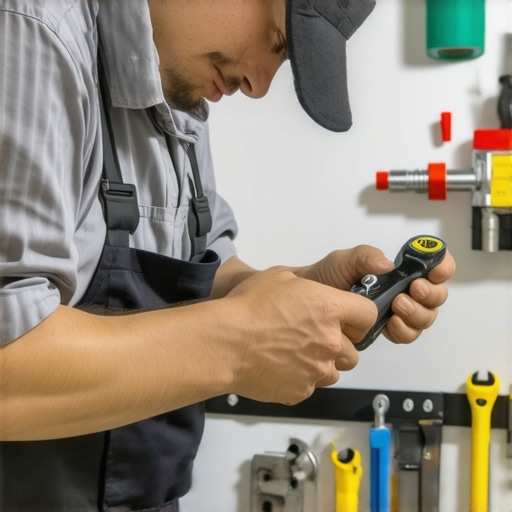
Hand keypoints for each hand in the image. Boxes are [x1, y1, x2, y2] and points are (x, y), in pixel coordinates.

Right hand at [224, 267, 376, 404]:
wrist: (224, 342)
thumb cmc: (247, 308)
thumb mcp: (280, 277)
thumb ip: (308, 286)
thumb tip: (311, 294)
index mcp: (330, 309)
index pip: (368, 315)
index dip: (358, 316)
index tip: (348, 319)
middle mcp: (330, 342)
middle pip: (355, 350)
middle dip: (339, 344)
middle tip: (313, 336)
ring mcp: (317, 370)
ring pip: (334, 371)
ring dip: (322, 363)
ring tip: (295, 352)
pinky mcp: (301, 390)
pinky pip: (310, 385)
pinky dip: (300, 377)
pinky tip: (280, 365)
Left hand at [296, 244, 455, 345]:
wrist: (308, 300)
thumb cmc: (326, 277)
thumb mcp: (344, 260)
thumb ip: (365, 257)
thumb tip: (387, 265)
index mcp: (398, 270)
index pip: (432, 265)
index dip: (442, 267)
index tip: (434, 272)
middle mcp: (403, 290)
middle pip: (435, 295)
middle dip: (429, 294)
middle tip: (410, 291)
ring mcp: (397, 311)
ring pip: (425, 317)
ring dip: (416, 313)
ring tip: (396, 307)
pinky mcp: (387, 329)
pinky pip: (407, 335)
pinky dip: (403, 331)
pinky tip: (389, 325)